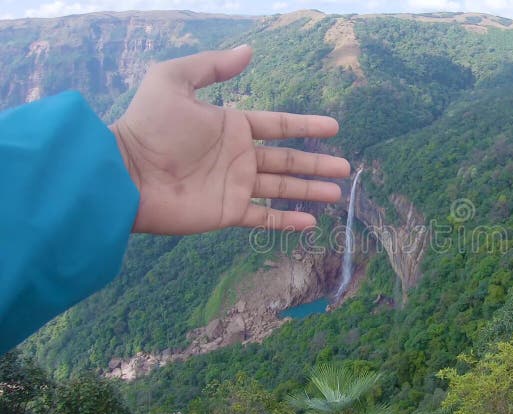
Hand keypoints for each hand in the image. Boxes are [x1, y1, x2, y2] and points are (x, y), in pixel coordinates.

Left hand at [110, 45, 349, 234]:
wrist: (125, 174)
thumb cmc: (148, 126)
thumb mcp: (173, 80)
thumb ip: (212, 66)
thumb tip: (248, 50)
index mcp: (232, 126)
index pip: (279, 126)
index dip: (307, 126)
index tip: (333, 128)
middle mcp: (239, 156)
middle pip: (288, 159)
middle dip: (317, 164)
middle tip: (346, 168)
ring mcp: (235, 185)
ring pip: (283, 188)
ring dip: (310, 190)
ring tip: (337, 193)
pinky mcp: (227, 212)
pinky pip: (264, 218)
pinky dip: (287, 222)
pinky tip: (310, 222)